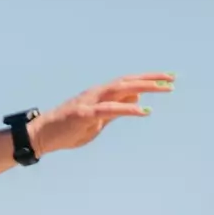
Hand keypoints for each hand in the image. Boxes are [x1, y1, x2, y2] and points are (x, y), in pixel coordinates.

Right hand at [30, 73, 174, 154]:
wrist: (41, 136)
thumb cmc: (68, 129)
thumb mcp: (98, 120)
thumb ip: (116, 110)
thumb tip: (136, 100)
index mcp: (100, 94)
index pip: (128, 82)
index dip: (148, 79)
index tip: (167, 78)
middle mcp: (97, 93)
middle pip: (128, 81)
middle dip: (151, 79)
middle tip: (172, 79)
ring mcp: (90, 102)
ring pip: (120, 89)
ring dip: (143, 87)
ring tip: (163, 88)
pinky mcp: (84, 114)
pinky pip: (109, 109)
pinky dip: (128, 108)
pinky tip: (143, 111)